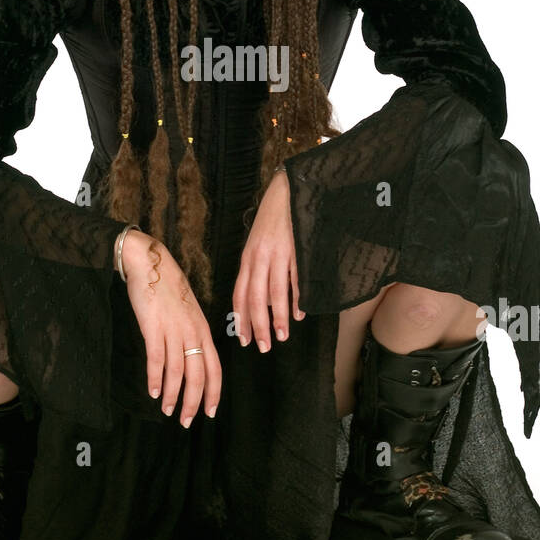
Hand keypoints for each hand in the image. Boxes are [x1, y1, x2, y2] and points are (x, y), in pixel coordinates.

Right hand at [116, 229, 221, 426]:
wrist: (150, 263)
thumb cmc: (168, 287)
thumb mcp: (189, 311)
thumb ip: (192, 333)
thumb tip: (192, 358)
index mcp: (203, 329)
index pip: (215, 368)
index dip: (213, 392)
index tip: (210, 412)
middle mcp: (192, 332)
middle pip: (198, 375)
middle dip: (194, 402)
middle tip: (187, 421)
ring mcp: (173, 330)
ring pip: (178, 372)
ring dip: (173, 395)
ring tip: (168, 411)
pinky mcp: (153, 328)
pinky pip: (157, 359)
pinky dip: (156, 379)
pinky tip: (154, 392)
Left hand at [232, 167, 305, 351]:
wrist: (287, 193)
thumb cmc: (272, 222)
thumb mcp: (257, 245)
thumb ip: (256, 270)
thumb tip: (260, 301)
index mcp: (247, 258)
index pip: (240, 294)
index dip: (241, 318)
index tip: (243, 338)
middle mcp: (259, 258)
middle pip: (255, 298)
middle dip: (257, 325)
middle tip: (262, 347)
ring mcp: (278, 254)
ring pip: (275, 293)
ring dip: (277, 318)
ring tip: (281, 336)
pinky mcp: (296, 250)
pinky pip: (295, 280)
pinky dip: (297, 299)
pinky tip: (299, 314)